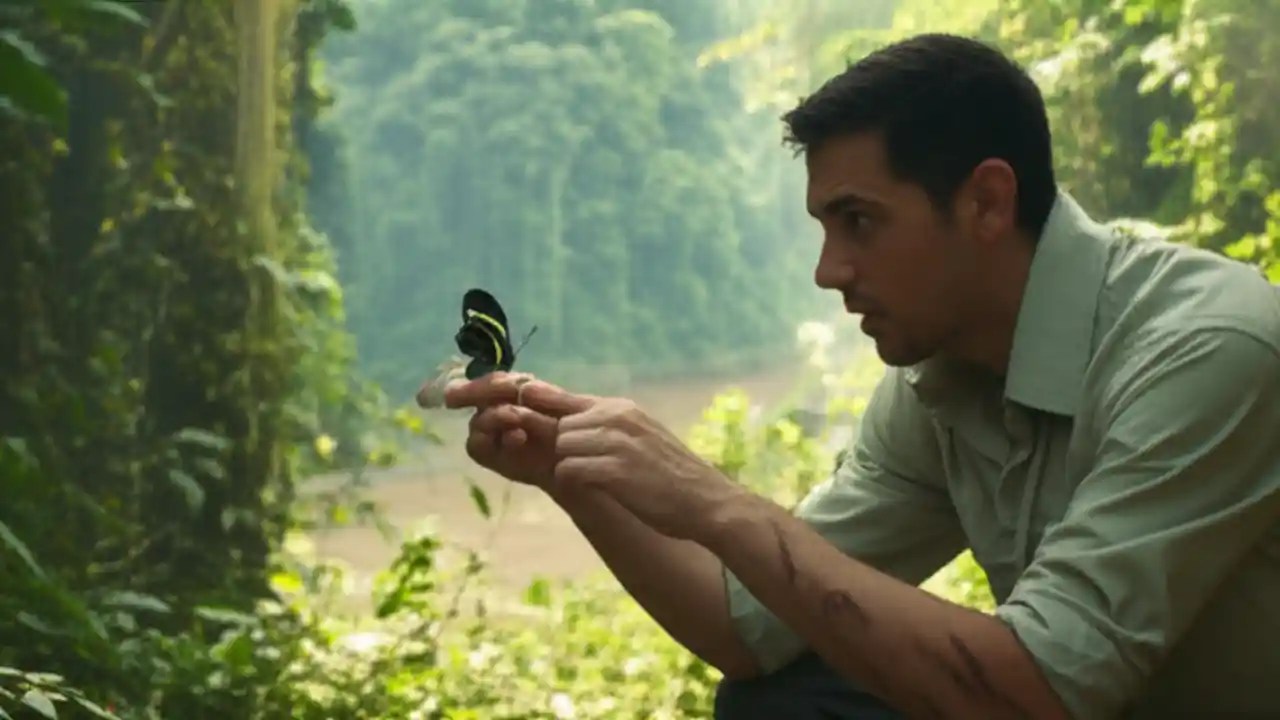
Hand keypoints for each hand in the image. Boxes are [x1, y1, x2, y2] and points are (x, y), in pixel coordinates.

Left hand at [445, 373, 743, 541]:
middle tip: (567, 463)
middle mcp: (612, 416)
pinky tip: (611, 489)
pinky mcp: (612, 466)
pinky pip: (571, 471)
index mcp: (616, 408)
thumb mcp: (638, 439)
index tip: (491, 408)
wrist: (705, 502)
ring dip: (575, 469)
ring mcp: (612, 440)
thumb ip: (601, 428)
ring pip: (561, 450)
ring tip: (612, 481)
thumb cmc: (670, 478)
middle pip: (555, 428)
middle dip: (553, 448)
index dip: (523, 404)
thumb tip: (565, 426)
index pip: (554, 396)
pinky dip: (581, 482)